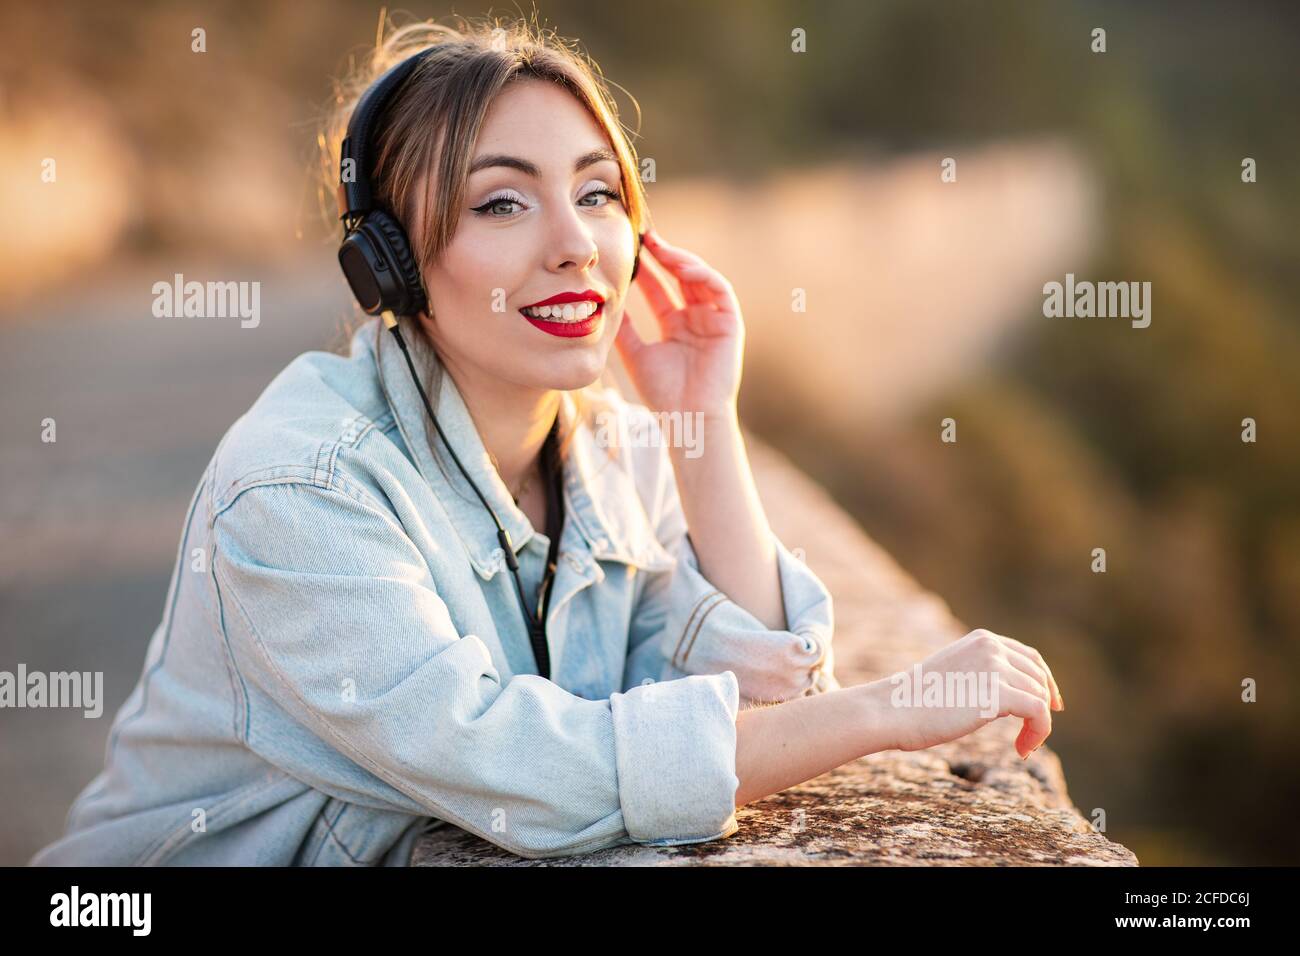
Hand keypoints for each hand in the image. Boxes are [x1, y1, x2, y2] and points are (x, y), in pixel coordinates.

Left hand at [614, 229, 743, 418]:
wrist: (689, 418)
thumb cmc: (664, 394)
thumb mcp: (635, 354)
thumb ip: (623, 328)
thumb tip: (603, 301)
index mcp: (676, 326)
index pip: (661, 289)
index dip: (647, 270)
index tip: (629, 252)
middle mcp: (696, 319)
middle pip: (680, 278)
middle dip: (664, 255)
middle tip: (643, 236)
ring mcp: (714, 320)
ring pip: (700, 278)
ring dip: (681, 259)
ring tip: (659, 246)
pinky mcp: (731, 323)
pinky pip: (720, 290)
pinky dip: (702, 274)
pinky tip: (682, 266)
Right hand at [883, 628, 1064, 759]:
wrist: (892, 710)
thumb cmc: (915, 701)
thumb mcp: (954, 675)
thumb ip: (982, 676)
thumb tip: (1010, 698)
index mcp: (982, 639)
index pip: (1030, 657)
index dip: (1046, 682)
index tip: (1052, 706)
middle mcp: (991, 647)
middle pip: (1039, 679)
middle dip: (1043, 707)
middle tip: (1031, 736)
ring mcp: (995, 667)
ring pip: (1041, 698)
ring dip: (1038, 726)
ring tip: (1021, 747)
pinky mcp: (997, 694)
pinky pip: (1038, 713)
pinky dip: (1038, 734)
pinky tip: (1022, 750)